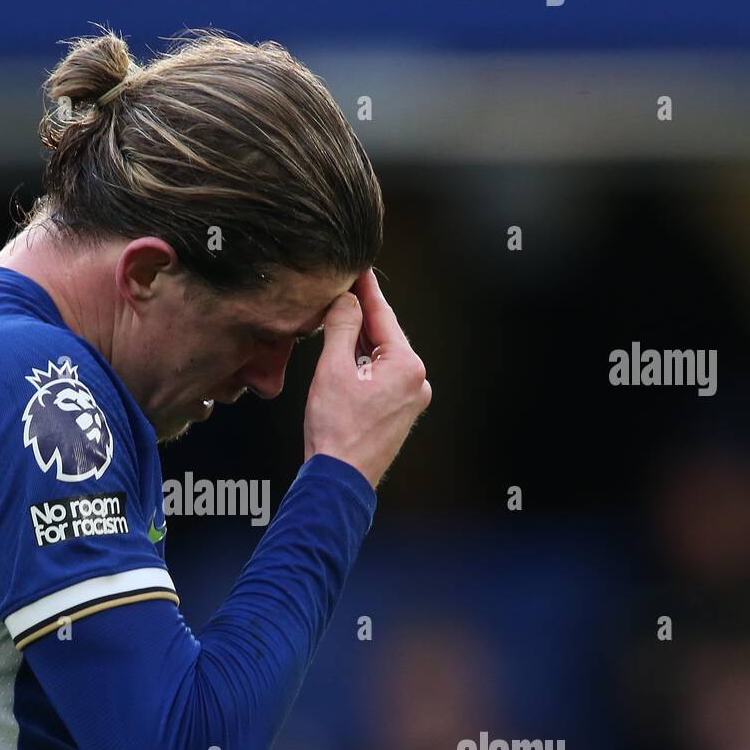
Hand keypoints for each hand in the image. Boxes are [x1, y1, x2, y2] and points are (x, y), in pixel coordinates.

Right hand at [303, 269, 430, 489]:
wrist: (339, 481)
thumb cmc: (336, 431)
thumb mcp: (333, 370)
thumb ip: (341, 328)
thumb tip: (346, 300)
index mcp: (407, 366)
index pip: (383, 316)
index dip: (366, 290)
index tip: (358, 268)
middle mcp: (416, 381)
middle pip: (383, 336)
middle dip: (360, 315)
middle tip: (341, 289)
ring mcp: (410, 400)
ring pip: (381, 357)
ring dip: (358, 342)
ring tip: (336, 320)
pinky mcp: (398, 414)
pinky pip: (381, 378)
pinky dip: (363, 364)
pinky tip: (344, 357)